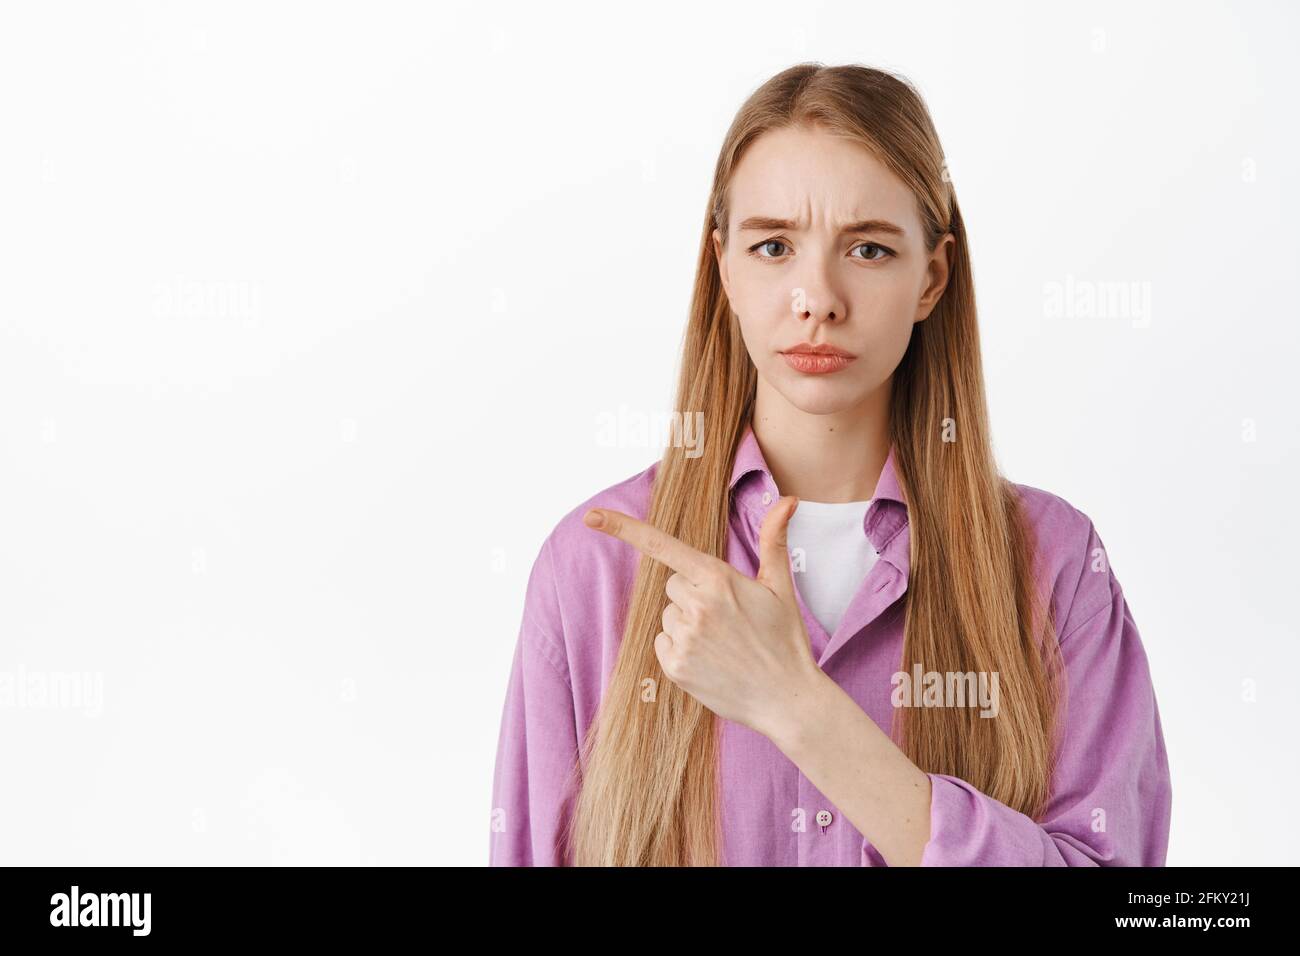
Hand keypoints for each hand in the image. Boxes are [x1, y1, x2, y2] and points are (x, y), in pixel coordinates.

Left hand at [582, 496, 824, 740]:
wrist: (786, 699)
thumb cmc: (784, 640)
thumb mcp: (780, 586)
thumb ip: (774, 539)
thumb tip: (789, 499)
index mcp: (718, 579)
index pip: (662, 546)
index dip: (624, 529)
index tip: (592, 516)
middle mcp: (696, 605)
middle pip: (672, 584)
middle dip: (692, 594)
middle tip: (727, 617)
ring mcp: (683, 638)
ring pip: (668, 615)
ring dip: (687, 623)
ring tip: (722, 643)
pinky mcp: (674, 666)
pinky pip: (662, 642)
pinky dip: (679, 649)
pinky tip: (709, 660)